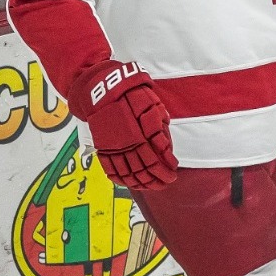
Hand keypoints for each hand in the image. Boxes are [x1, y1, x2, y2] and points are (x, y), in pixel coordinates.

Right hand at [75, 60, 176, 189]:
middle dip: (156, 180)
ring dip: (141, 183)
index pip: (154, 162)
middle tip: (165, 182)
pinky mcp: (102, 147)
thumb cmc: (131, 95)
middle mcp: (125, 145)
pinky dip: (120, 179)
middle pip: (142, 171)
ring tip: (151, 186)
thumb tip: (166, 149)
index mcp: (138, 135)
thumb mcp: (152, 106)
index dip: (165, 172)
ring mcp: (112, 148)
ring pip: (126, 174)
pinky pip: (110, 168)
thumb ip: (160, 129)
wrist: (103, 90)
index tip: (173, 174)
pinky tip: (129, 182)